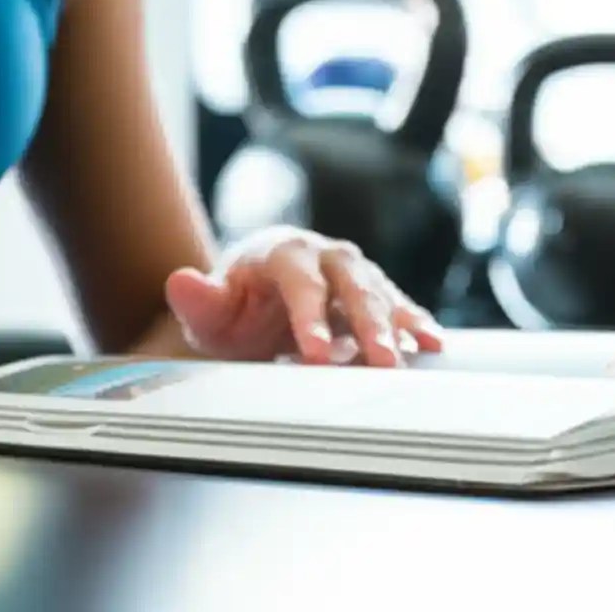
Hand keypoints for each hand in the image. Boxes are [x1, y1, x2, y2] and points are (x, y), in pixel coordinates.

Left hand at [163, 227, 442, 366]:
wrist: (258, 295)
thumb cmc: (233, 307)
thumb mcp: (210, 311)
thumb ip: (197, 300)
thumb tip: (180, 280)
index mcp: (283, 252)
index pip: (301, 283)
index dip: (310, 317)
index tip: (316, 355)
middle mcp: (325, 254)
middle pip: (353, 285)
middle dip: (369, 324)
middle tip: (383, 362)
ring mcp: (354, 271)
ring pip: (380, 293)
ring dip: (397, 326)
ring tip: (408, 358)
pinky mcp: (374, 290)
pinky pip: (399, 304)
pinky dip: (415, 322)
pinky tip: (434, 343)